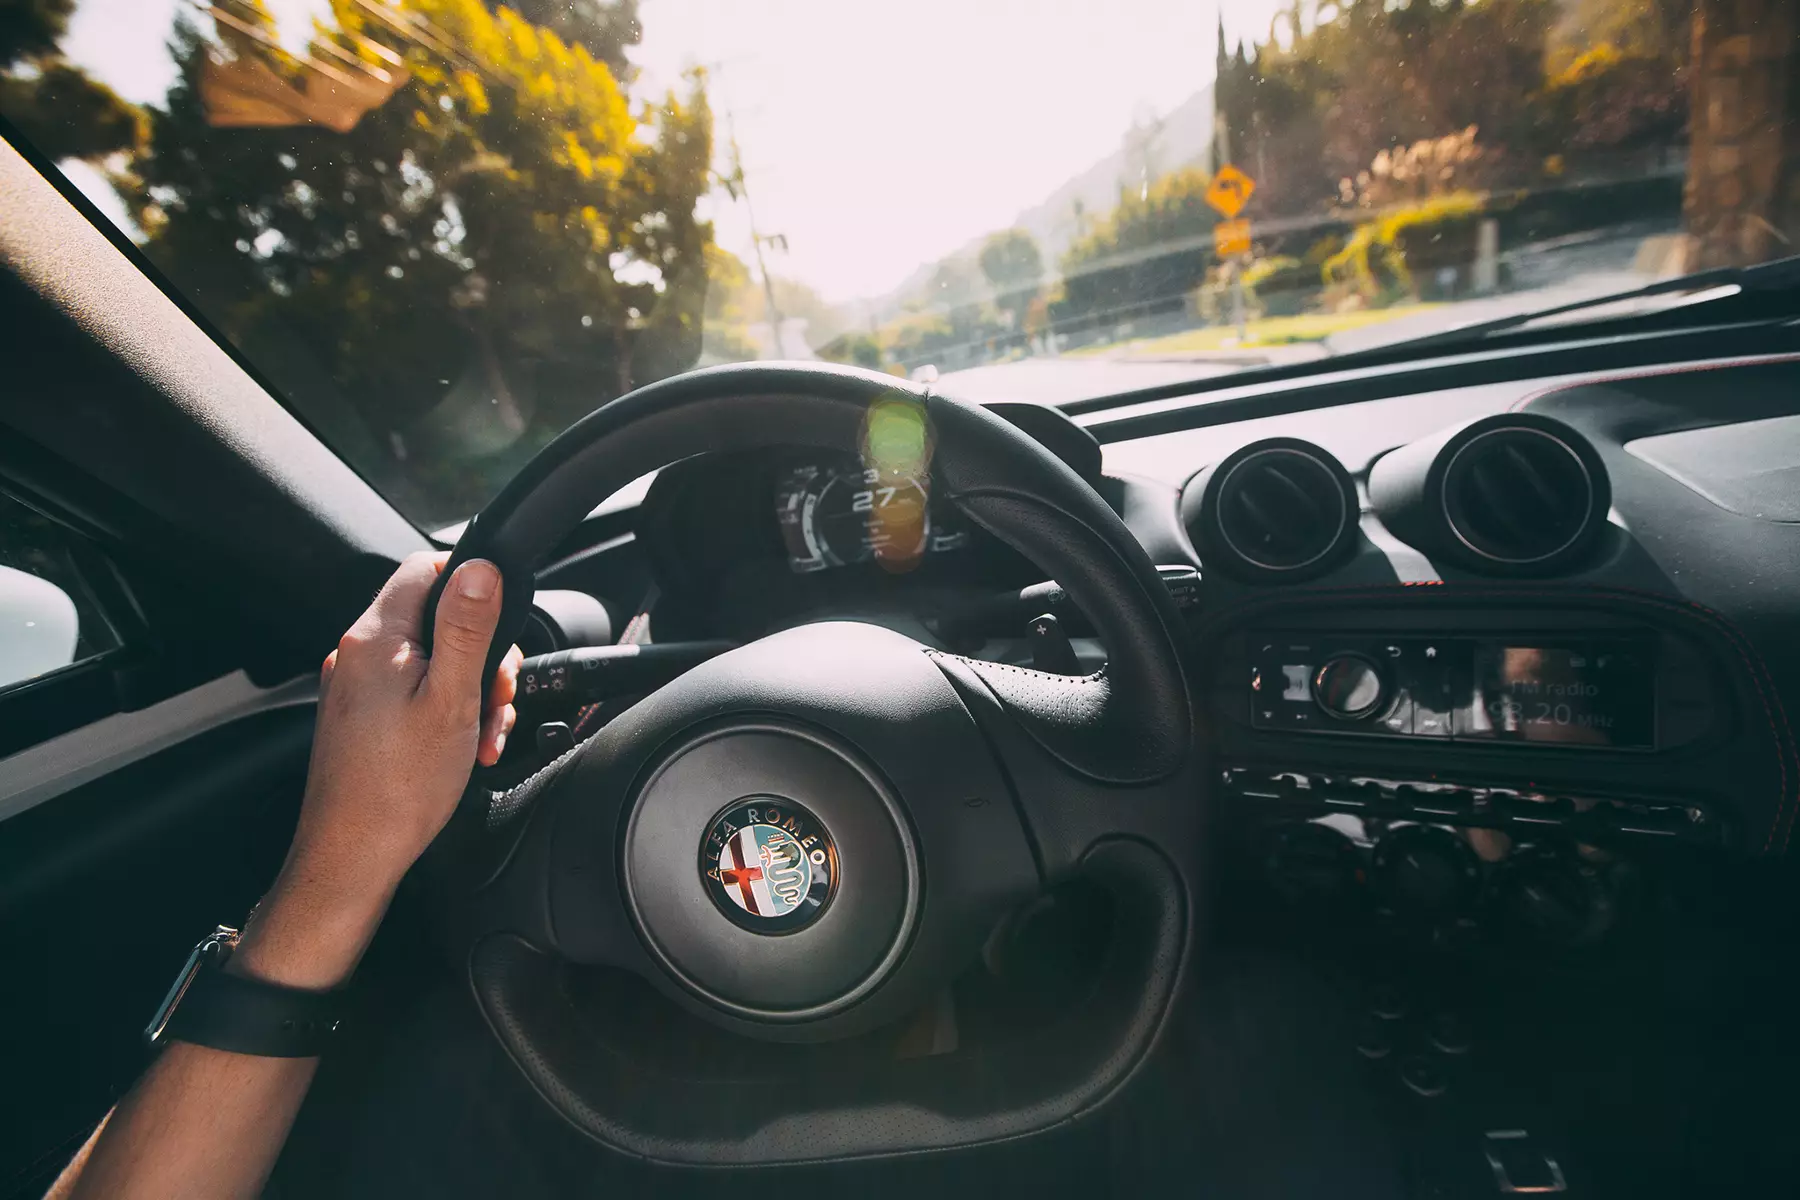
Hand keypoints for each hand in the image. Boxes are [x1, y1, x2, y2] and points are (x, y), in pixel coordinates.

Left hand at [235, 552, 521, 987]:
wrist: (352, 855)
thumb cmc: (398, 789)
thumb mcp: (452, 700)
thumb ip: (468, 628)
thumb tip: (480, 567)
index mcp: (377, 639)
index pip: (425, 567)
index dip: (471, 585)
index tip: (499, 626)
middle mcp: (357, 654)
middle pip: (437, 617)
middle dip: (482, 654)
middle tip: (495, 699)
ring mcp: (356, 686)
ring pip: (431, 658)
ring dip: (469, 689)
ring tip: (481, 734)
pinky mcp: (360, 715)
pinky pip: (413, 690)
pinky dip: (444, 709)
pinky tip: (460, 746)